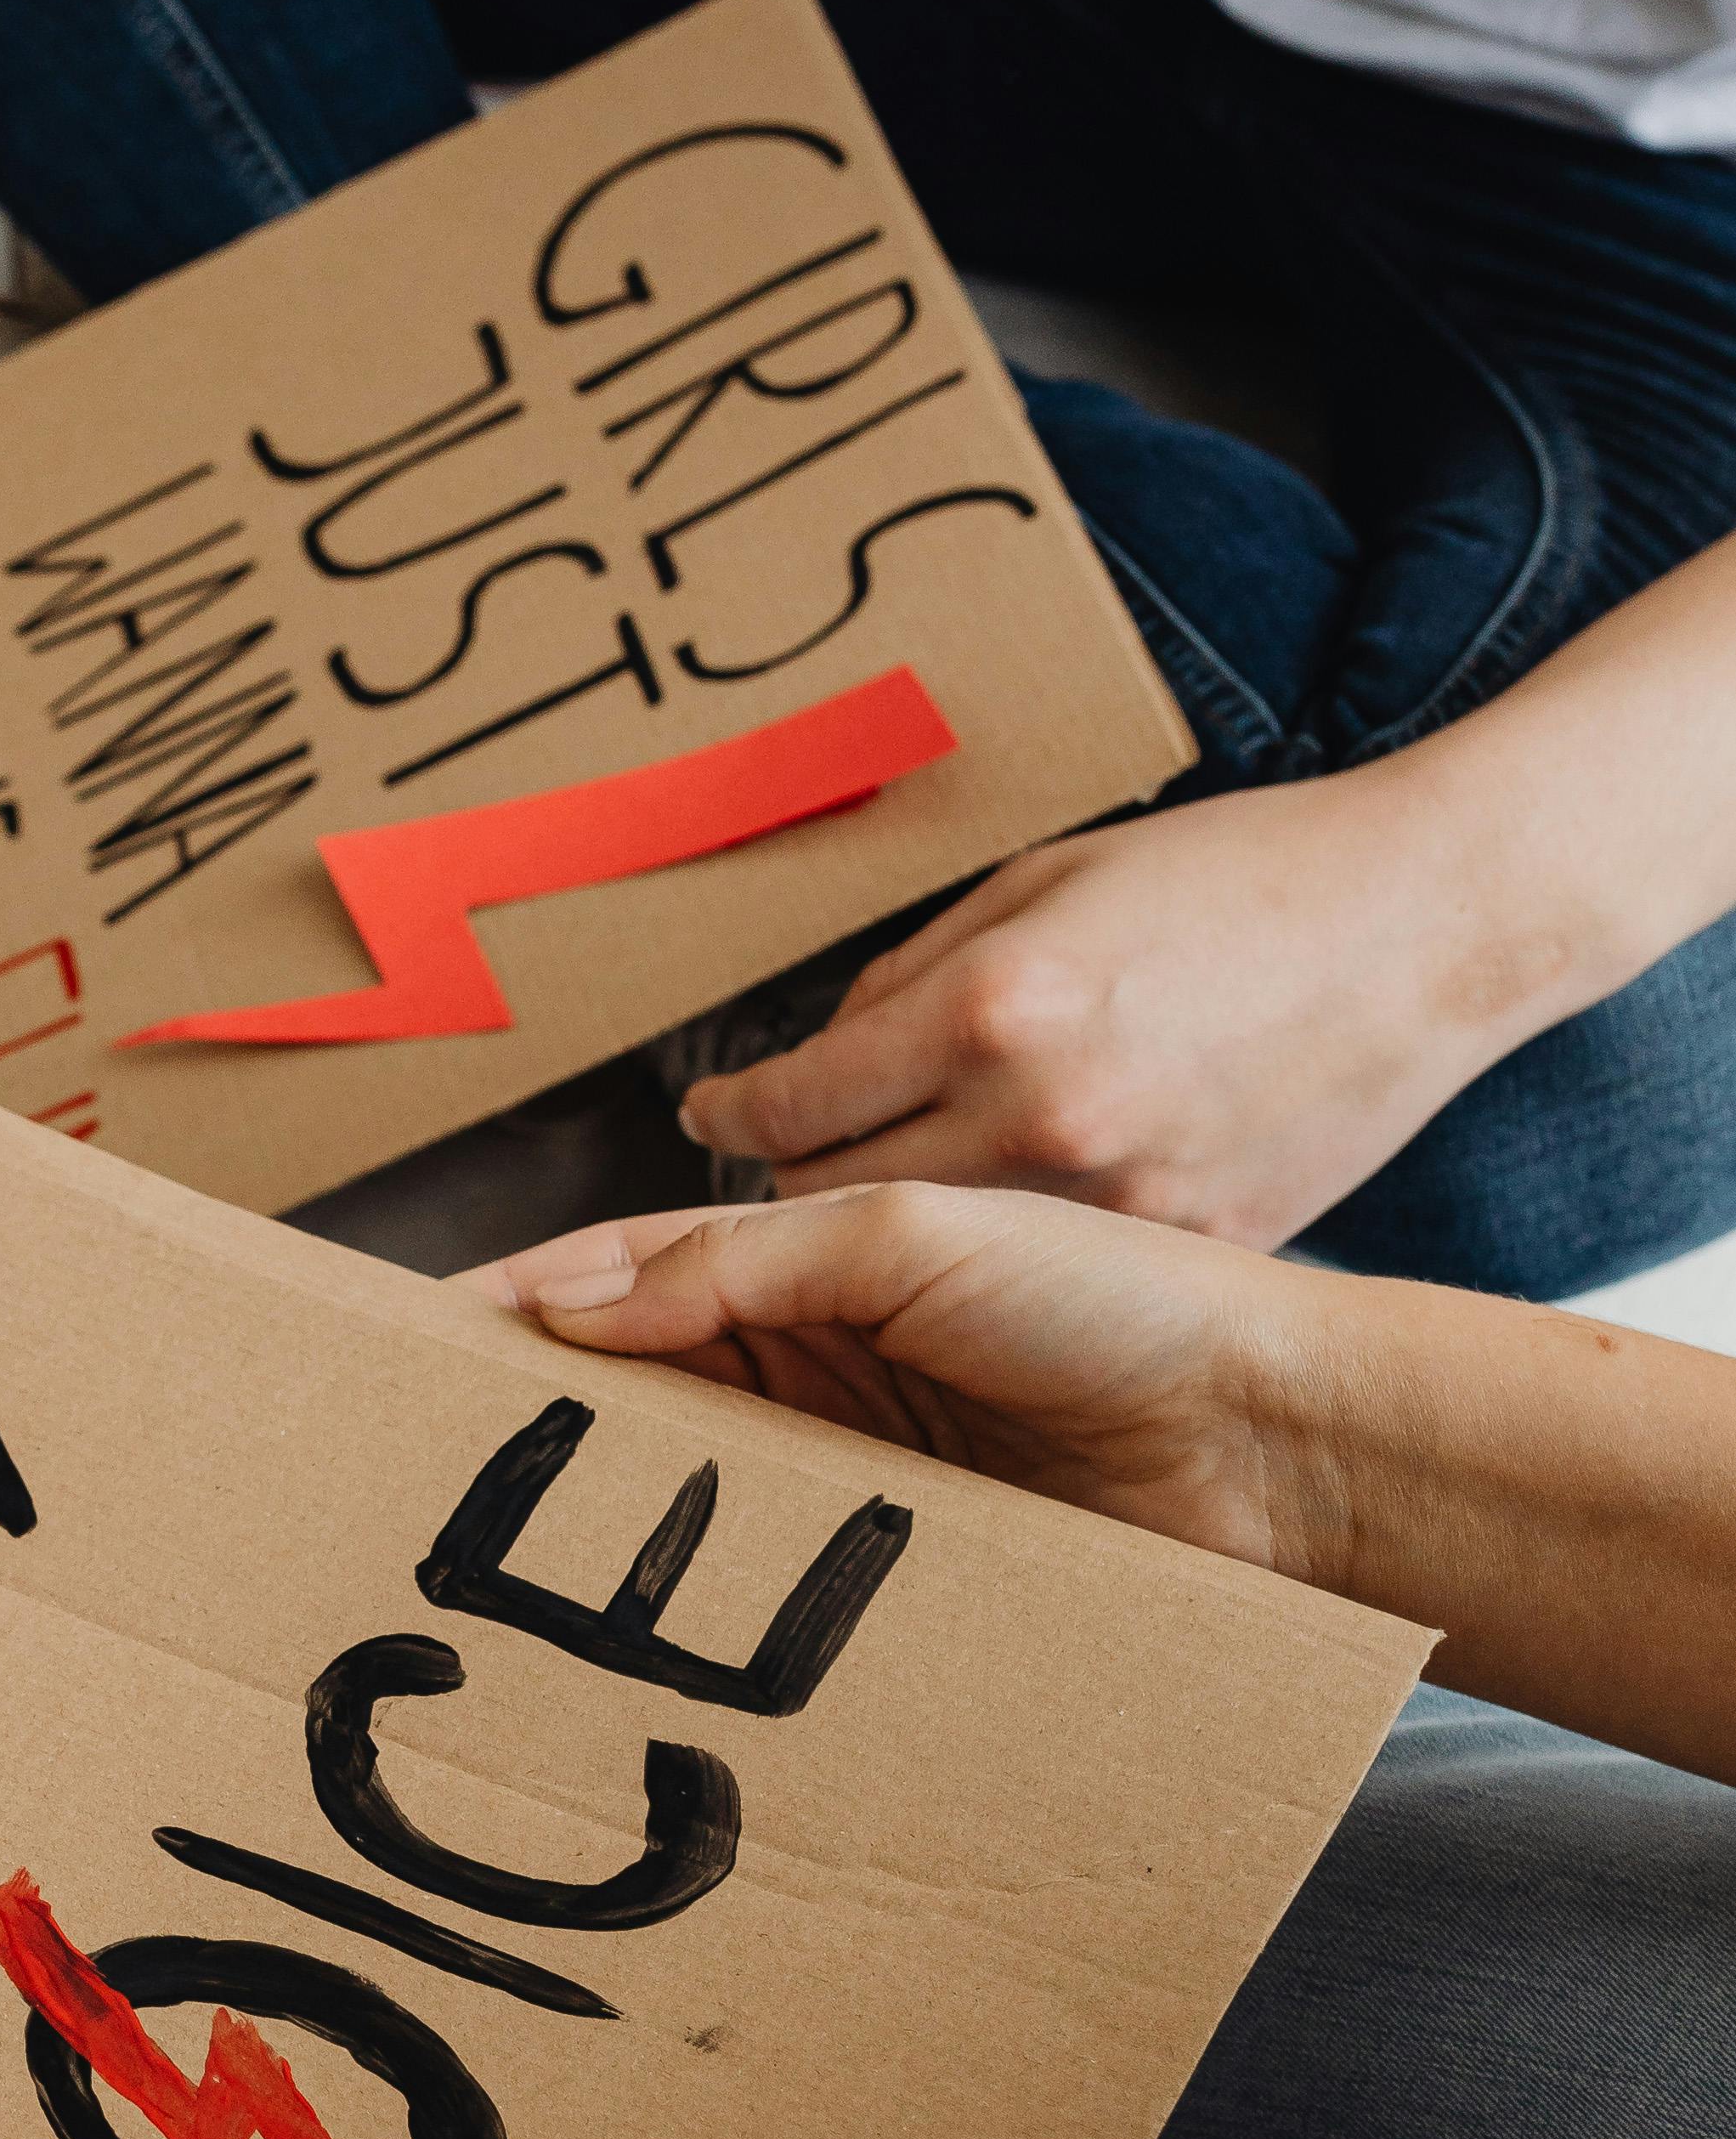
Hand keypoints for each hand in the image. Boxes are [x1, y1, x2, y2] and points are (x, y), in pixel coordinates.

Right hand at [476, 1175, 1368, 1573]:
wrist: (1274, 1445)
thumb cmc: (1120, 1303)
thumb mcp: (917, 1239)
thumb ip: (743, 1264)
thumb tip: (569, 1304)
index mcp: (802, 1271)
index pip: (616, 1279)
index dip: (510, 1309)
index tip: (402, 1347)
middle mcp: (808, 1377)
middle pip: (627, 1402)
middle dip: (526, 1434)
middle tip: (410, 1477)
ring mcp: (842, 1487)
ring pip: (681, 1513)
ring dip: (598, 1540)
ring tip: (492, 1581)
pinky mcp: (886, 1584)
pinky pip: (765, 1604)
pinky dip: (698, 1624)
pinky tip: (632, 1653)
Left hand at [677, 772, 1557, 1250]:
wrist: (1428, 925)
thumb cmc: (1237, 876)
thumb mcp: (1048, 881)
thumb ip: (918, 971)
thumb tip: (825, 1050)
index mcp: (991, 1008)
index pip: (788, 1106)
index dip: (728, 1111)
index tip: (708, 1111)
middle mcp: (1042, 1117)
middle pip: (830, 1200)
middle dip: (795, 1172)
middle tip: (799, 1144)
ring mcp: (1120, 1197)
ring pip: (929, 1248)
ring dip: (893, 1217)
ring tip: (907, 1171)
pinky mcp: (1188, 1239)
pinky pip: (1048, 1262)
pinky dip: (1015, 1238)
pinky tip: (1032, 1198)